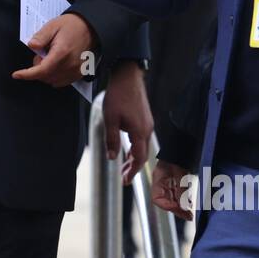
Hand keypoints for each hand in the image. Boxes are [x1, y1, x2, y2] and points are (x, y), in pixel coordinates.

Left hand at [13, 13, 96, 87]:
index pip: (41, 70)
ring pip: (52, 81)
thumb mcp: (53, 25)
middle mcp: (70, 65)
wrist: (91, 27)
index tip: (17, 74)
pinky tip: (55, 65)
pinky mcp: (79, 74)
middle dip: (37, 68)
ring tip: (50, 57)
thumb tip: (32, 45)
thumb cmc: (72, 25)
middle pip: (45, 76)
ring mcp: (76, 71)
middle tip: (42, 53)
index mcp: (61, 53)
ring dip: (46, 73)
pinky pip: (62, 82)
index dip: (27, 74)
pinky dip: (54, 76)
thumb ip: (41, 36)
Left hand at [102, 62, 152, 184]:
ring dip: (134, 157)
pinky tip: (127, 147)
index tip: (125, 181)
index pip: (139, 158)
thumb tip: (112, 157)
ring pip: (142, 146)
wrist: (128, 76)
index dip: (132, 171)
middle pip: (142, 154)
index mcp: (139, 132)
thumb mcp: (110, 119)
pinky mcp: (145, 118)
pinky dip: (135, 147)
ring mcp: (148, 123)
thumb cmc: (118, 96)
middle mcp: (147, 129)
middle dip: (133, 167)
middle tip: (123, 177)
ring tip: (123, 165)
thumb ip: (112, 140)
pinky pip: (142, 137)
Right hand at [152, 159, 192, 220]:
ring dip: (180, 206)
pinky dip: (183, 200)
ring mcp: (167, 182)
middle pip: (165, 201)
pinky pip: (176, 194)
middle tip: (189, 216)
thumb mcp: (180, 171)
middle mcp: (161, 183)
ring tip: (190, 212)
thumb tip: (184, 206)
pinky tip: (189, 203)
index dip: (167, 206)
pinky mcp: (174, 181)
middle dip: (176, 209)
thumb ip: (181, 189)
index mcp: (158, 179)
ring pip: (171, 199)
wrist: (181, 144)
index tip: (179, 208)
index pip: (157, 199)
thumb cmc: (178, 154)